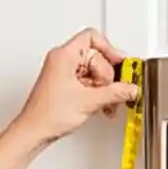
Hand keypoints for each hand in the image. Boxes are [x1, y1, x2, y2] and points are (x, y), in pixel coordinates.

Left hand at [12, 27, 139, 146]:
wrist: (36, 130)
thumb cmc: (49, 113)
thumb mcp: (90, 101)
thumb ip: (115, 93)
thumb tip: (131, 88)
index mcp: (64, 55)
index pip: (92, 38)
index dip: (110, 50)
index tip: (122, 64)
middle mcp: (63, 60)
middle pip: (98, 58)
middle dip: (108, 77)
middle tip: (112, 91)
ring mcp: (65, 72)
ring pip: (96, 71)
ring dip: (105, 88)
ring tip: (107, 103)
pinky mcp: (67, 84)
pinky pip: (90, 81)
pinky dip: (99, 93)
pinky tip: (102, 105)